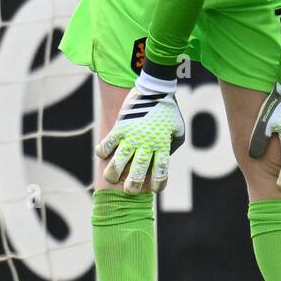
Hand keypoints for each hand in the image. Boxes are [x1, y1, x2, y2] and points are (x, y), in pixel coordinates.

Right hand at [95, 71, 185, 193]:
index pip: (160, 171)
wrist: (156, 89)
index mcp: (163, 145)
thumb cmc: (168, 112)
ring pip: (119, 161)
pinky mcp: (120, 127)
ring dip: (113, 172)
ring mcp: (132, 135)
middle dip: (132, 185)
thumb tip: (162, 159)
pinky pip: (107, 142)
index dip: (157, 184)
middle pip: (138, 171)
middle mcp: (147, 143)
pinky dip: (102, 150)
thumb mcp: (178, 130)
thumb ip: (172, 146)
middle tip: (128, 190)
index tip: (153, 189)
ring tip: (110, 177)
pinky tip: (102, 154)